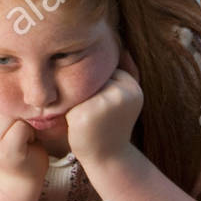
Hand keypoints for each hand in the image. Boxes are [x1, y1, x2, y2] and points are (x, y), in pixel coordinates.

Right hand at [0, 92, 49, 190]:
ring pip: (12, 112)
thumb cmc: (15, 138)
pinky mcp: (5, 150)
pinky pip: (22, 126)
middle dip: (16, 111)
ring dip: (24, 121)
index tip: (8, 118)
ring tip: (21, 134)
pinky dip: (30, 132)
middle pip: (1, 101)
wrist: (23, 175)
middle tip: (17, 128)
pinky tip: (27, 143)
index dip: (6, 100)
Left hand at [64, 46, 142, 170]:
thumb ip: (124, 70)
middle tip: (90, 109)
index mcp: (132, 86)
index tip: (97, 102)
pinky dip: (69, 110)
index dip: (95, 84)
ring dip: (76, 98)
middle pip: (90, 76)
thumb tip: (120, 41)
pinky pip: (69, 100)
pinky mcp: (87, 114)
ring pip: (79, 86)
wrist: (107, 160)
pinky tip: (78, 123)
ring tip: (86, 116)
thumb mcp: (120, 96)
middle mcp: (122, 93)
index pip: (103, 69)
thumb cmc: (109, 124)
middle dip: (85, 88)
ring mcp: (105, 103)